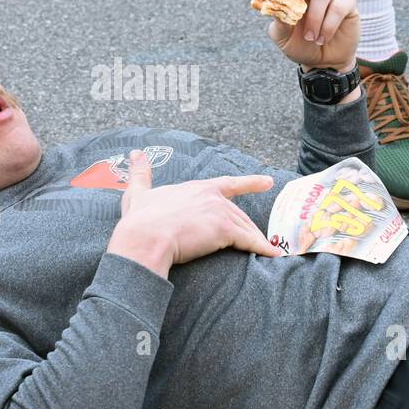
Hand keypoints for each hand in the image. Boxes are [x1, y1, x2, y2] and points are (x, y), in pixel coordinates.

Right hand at [106, 151, 280, 278]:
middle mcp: (212, 196)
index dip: (250, 183)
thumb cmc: (140, 220)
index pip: (228, 184)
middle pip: (238, 213)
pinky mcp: (224, 231)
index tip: (268, 182)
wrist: (145, 238)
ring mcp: (220, 212)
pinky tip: (273, 254)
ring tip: (266, 250)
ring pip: (245, 227)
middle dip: (248, 227)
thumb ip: (141, 173)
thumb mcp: (138, 192)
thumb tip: (135, 153)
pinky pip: (249, 241)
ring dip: (256, 239)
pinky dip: (262, 248)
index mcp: (197, 187)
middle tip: (260, 240)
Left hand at [264, 0, 359, 72]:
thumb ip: (278, 20)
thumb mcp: (282, 36)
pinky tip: (323, 37)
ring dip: (315, 17)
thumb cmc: (299, 45)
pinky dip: (329, 24)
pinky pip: (339, 5)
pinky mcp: (348, 1)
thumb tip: (273, 5)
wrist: (321, 63)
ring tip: (310, 37)